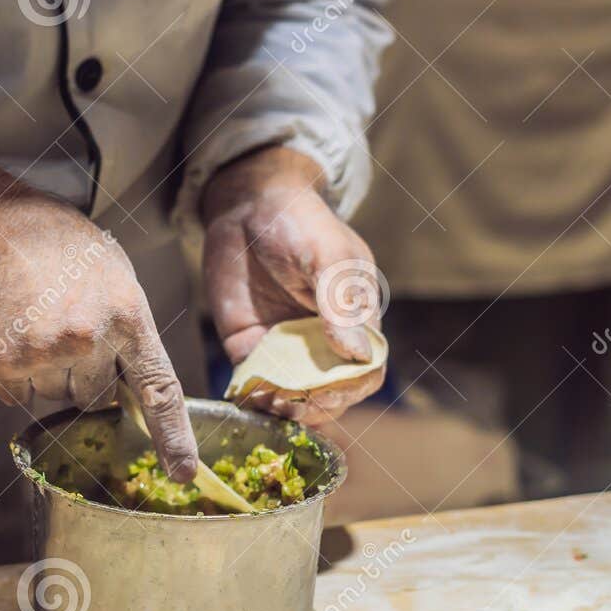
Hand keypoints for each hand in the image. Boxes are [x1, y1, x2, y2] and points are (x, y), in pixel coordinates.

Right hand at [0, 139, 197, 478]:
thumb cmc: (56, 247)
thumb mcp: (115, 276)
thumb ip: (129, 331)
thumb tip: (134, 386)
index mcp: (128, 315)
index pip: (158, 389)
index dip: (172, 437)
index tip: (182, 473)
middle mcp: (89, 339)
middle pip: (95, 398)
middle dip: (84, 377)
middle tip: (66, 333)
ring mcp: (44, 354)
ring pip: (54, 399)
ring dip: (45, 375)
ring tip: (35, 324)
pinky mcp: (4, 363)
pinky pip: (16, 397)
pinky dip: (12, 375)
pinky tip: (12, 334)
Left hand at [200, 146, 384, 424]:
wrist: (247, 203)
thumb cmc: (300, 222)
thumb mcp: (327, 256)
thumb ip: (341, 303)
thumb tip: (359, 355)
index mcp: (356, 320)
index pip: (364, 371)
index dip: (351, 388)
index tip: (328, 392)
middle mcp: (324, 341)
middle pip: (330, 393)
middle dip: (314, 406)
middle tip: (292, 405)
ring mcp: (287, 347)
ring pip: (293, 395)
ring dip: (283, 407)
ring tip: (268, 403)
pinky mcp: (251, 346)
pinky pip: (255, 382)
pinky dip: (252, 396)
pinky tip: (246, 397)